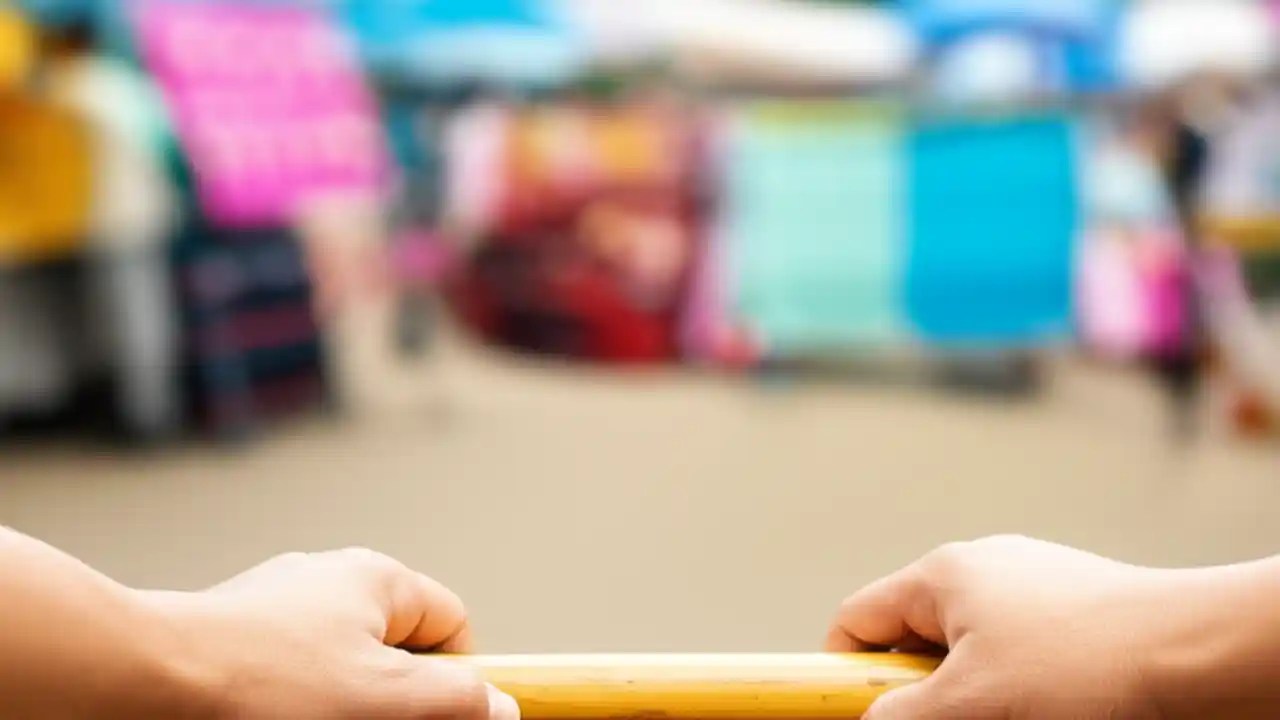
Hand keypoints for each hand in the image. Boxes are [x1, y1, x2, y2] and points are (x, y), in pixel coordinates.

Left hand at [143, 548, 519, 719]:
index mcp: (376, 579)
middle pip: (394, 652)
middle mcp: (328, 582)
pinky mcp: (235, 642)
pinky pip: (290, 678)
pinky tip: (276, 718)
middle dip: (394, 703)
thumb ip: (459, 701)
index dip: (458, 679)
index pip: (452, 625)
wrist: (143, 684)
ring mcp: (276, 610)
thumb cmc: (264, 684)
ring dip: (343, 707)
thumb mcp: (386, 699)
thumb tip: (503, 707)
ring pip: (338, 671)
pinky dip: (294, 704)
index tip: (448, 719)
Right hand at [826, 536, 1170, 719]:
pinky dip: (1017, 691)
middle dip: (918, 693)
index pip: (857, 618)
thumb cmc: (1082, 669)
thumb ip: (898, 716)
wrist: (1199, 653)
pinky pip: (1020, 655)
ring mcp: (1034, 588)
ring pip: (971, 654)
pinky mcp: (1077, 612)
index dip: (840, 672)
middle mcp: (984, 569)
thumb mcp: (969, 705)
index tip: (849, 713)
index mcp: (943, 574)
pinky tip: (1050, 711)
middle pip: (914, 639)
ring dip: (971, 698)